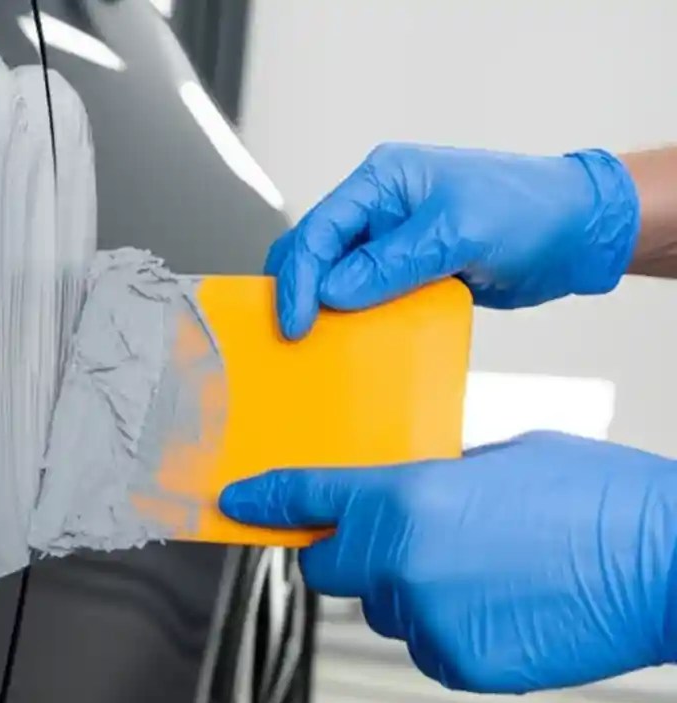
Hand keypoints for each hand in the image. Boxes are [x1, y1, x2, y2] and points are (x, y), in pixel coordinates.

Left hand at [219, 432, 676, 692]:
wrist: (669, 564)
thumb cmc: (600, 501)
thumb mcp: (504, 456)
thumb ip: (436, 475)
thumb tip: (410, 488)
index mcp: (406, 497)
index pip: (309, 498)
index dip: (268, 498)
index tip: (239, 501)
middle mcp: (402, 560)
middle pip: (332, 567)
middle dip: (354, 554)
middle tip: (404, 542)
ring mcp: (427, 618)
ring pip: (383, 609)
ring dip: (410, 592)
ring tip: (484, 572)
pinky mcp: (458, 664)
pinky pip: (426, 645)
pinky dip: (447, 629)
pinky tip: (501, 606)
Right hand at [266, 143, 639, 338]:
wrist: (583, 230)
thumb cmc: (531, 210)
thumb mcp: (458, 232)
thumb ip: (392, 262)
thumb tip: (333, 292)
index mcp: (381, 181)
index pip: (320, 229)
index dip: (299, 279)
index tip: (295, 324)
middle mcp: (379, 208)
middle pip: (316, 252)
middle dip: (300, 293)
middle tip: (294, 338)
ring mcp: (393, 241)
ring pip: (338, 278)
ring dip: (327, 311)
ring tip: (317, 347)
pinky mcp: (410, 271)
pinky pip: (370, 298)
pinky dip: (359, 322)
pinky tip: (354, 345)